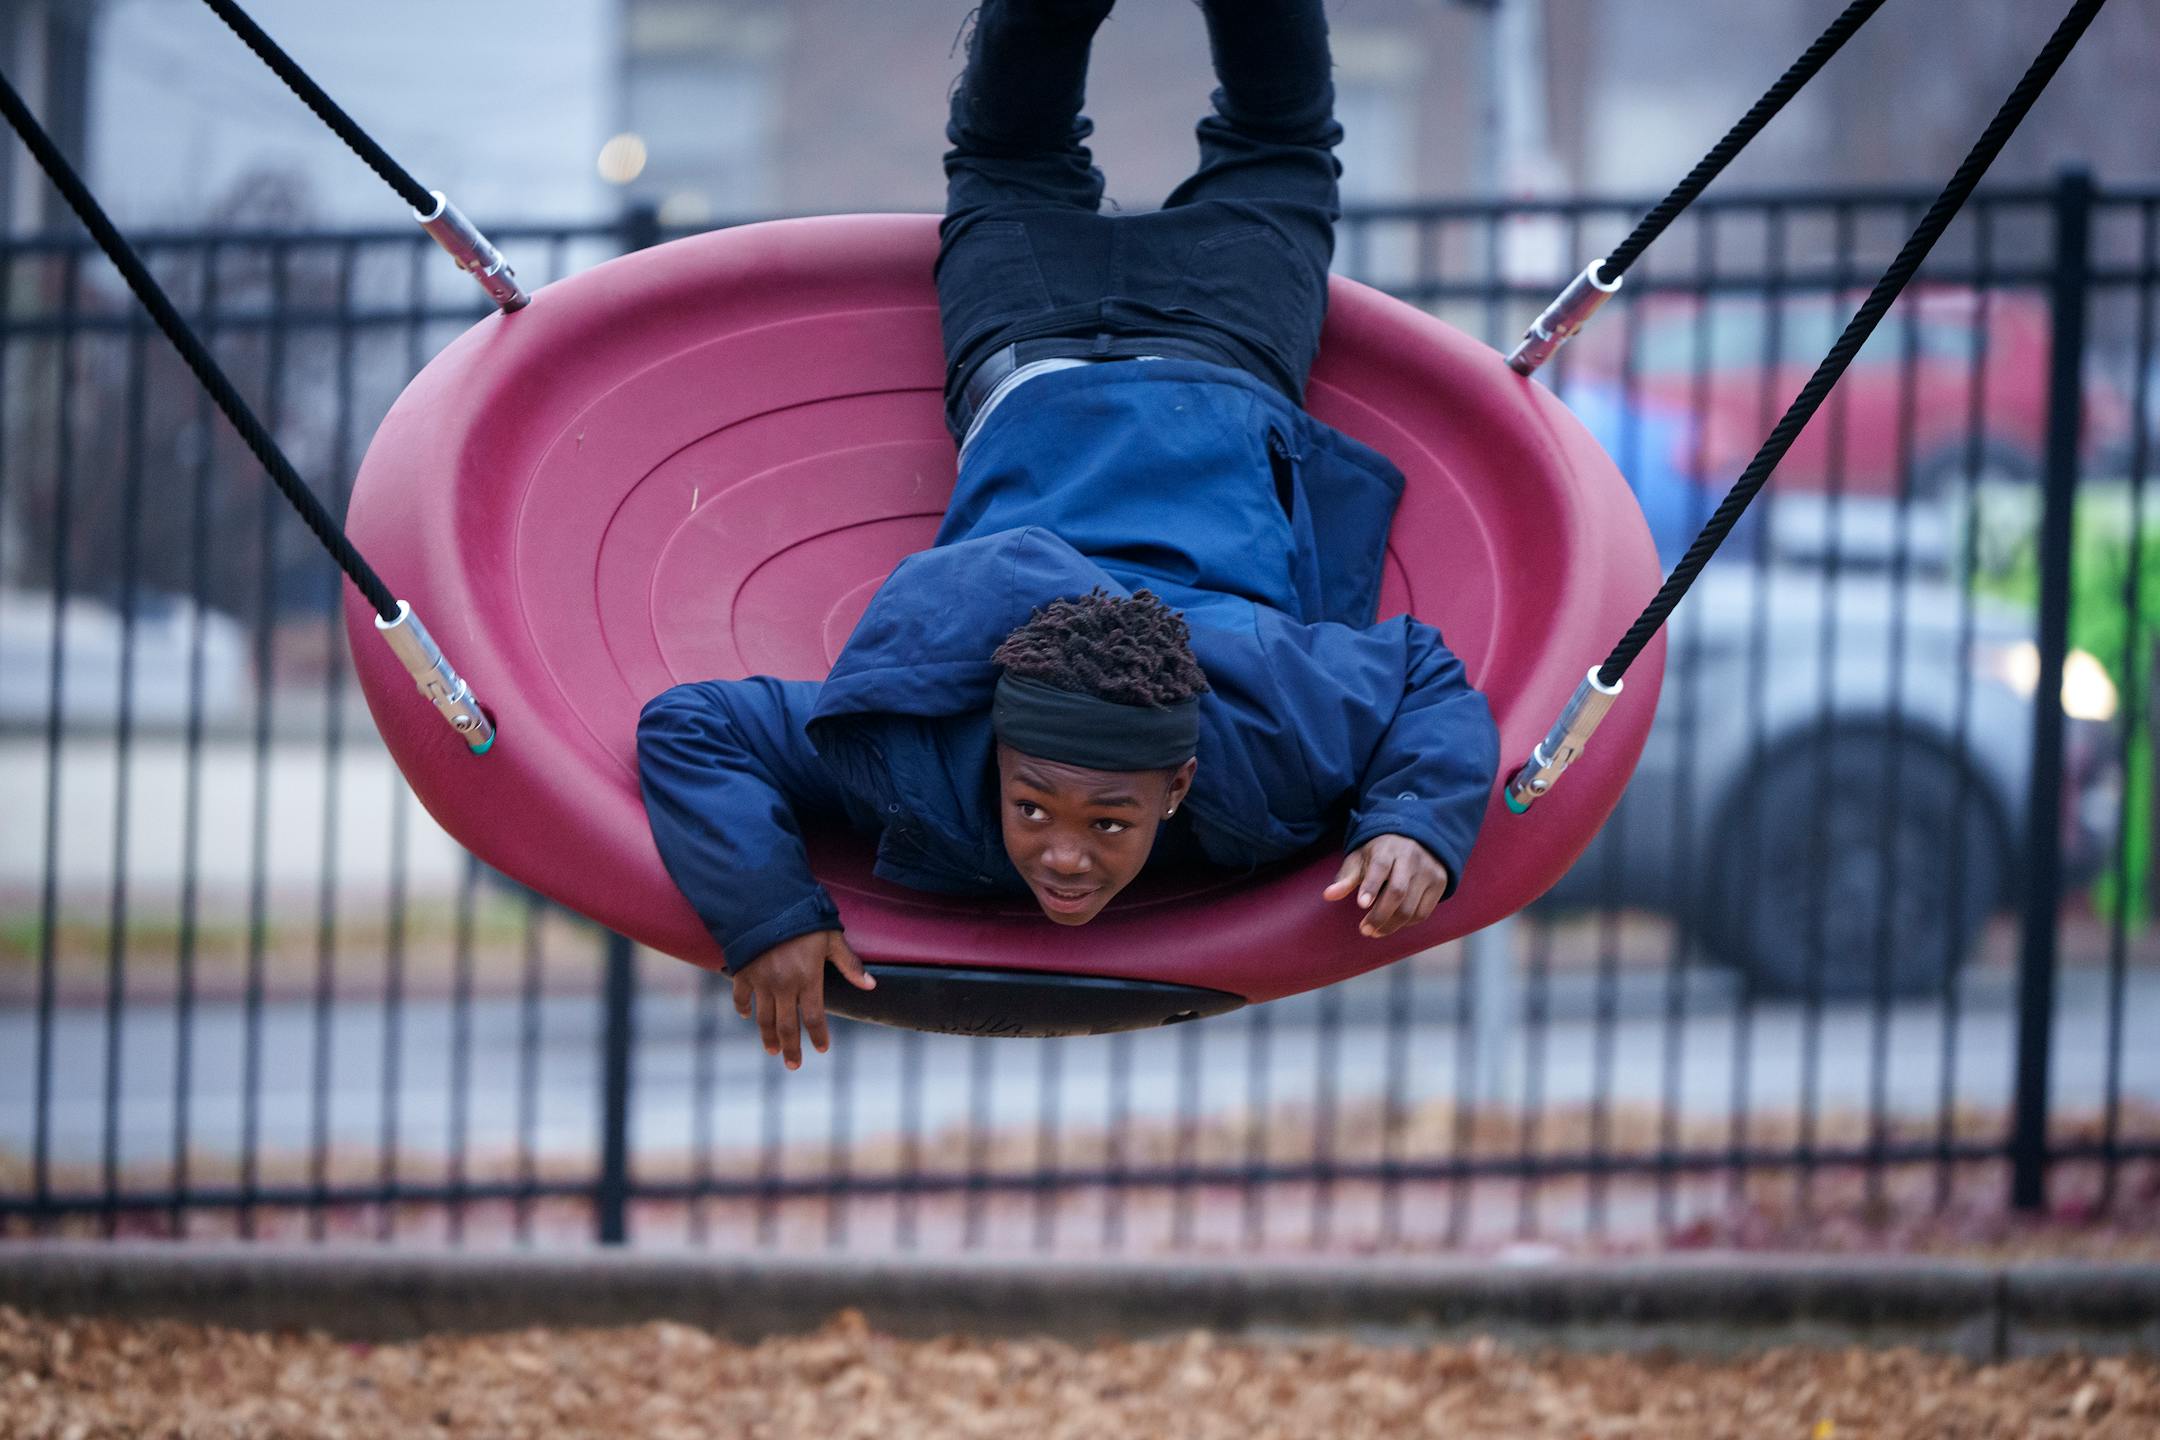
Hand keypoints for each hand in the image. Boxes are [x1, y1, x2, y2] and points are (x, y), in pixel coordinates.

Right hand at [733, 928, 875, 1069]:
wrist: (763, 902)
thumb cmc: (803, 918)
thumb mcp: (831, 937)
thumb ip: (849, 963)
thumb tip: (871, 985)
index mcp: (807, 979)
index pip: (815, 1017)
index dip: (818, 1036)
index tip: (822, 1049)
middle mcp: (783, 985)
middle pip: (787, 1026)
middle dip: (791, 1048)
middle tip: (794, 1066)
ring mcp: (760, 981)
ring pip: (763, 1018)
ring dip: (767, 1037)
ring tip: (772, 1051)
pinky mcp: (742, 972)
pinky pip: (740, 997)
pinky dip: (743, 1009)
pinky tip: (747, 1017)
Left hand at [1322, 835, 1450, 938]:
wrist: (1416, 837)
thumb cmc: (1380, 853)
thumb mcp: (1361, 858)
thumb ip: (1346, 878)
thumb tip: (1328, 896)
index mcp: (1388, 848)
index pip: (1380, 867)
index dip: (1371, 886)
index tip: (1361, 904)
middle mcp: (1411, 858)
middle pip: (1397, 892)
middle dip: (1379, 915)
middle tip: (1364, 930)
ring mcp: (1428, 870)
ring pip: (1411, 907)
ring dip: (1392, 925)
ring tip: (1375, 932)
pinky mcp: (1440, 882)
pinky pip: (1424, 911)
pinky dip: (1408, 923)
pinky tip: (1394, 924)